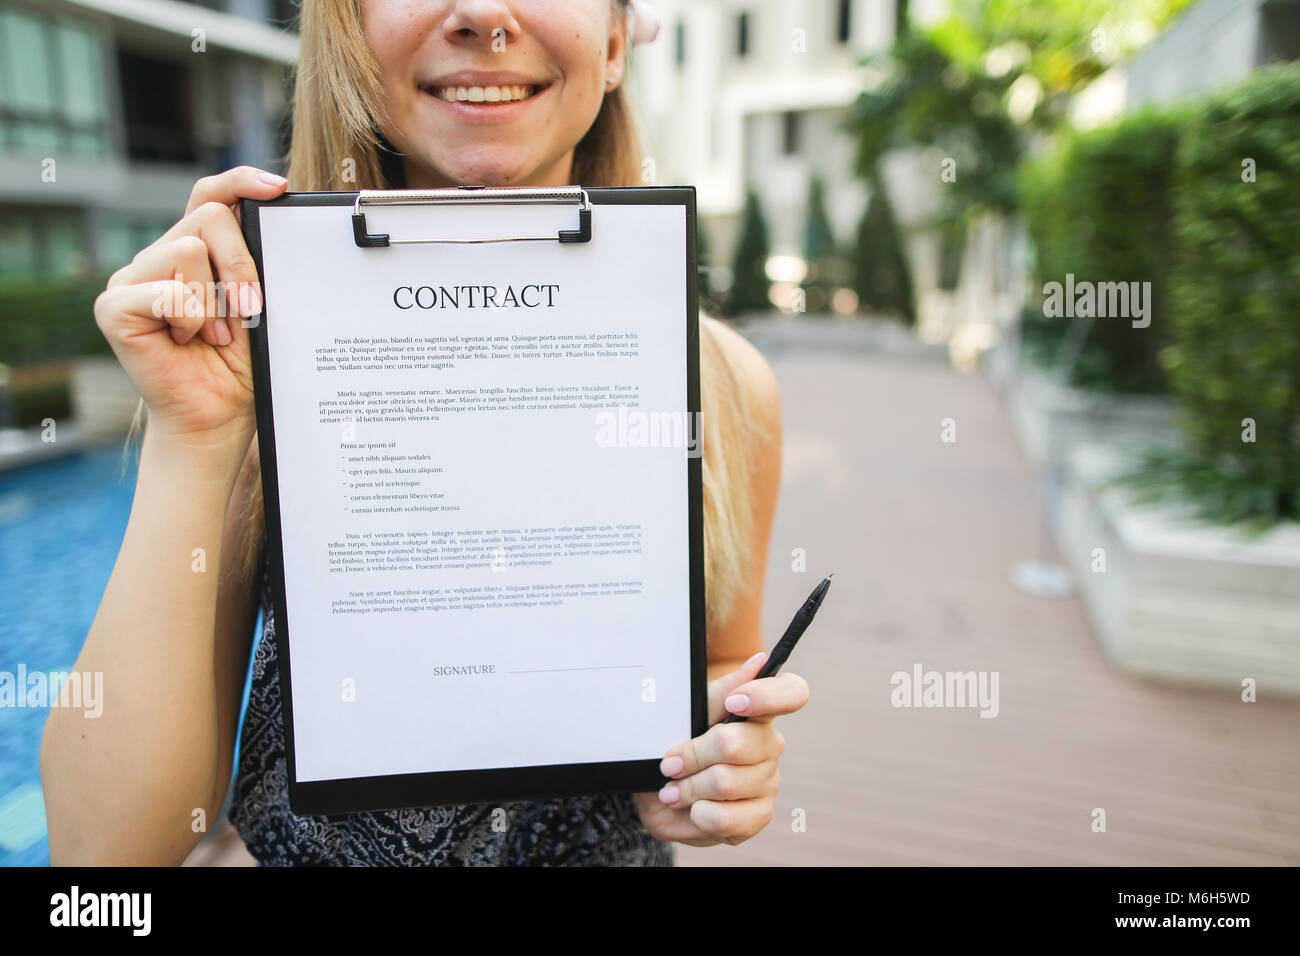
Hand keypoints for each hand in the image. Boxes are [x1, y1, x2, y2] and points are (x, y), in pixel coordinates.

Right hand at [93, 166, 288, 452]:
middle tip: (248, 310)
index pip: (209, 195)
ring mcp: (131, 280)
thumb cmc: (242, 366)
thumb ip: (255, 262)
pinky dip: (190, 318)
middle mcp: (157, 258)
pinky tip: (187, 342)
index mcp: (191, 252)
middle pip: (209, 218)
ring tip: (214, 335)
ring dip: (214, 301)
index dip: (239, 181)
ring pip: (187, 249)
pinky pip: (167, 290)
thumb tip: (276, 214)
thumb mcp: (259, 304)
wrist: (219, 417)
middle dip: (241, 264)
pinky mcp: (114, 306)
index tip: (276, 188)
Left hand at [633, 652, 809, 846]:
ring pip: (725, 782)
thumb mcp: (693, 710)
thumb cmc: (680, 743)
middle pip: (735, 744)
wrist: (658, 791)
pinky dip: (698, 814)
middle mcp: (770, 746)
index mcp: (759, 713)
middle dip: (692, 755)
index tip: (732, 703)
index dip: (766, 696)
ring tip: (675, 789)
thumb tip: (760, 661)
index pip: (792, 693)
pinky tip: (693, 809)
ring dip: (688, 788)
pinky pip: (726, 818)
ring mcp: (768, 783)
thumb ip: (725, 688)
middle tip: (671, 762)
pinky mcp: (758, 817)